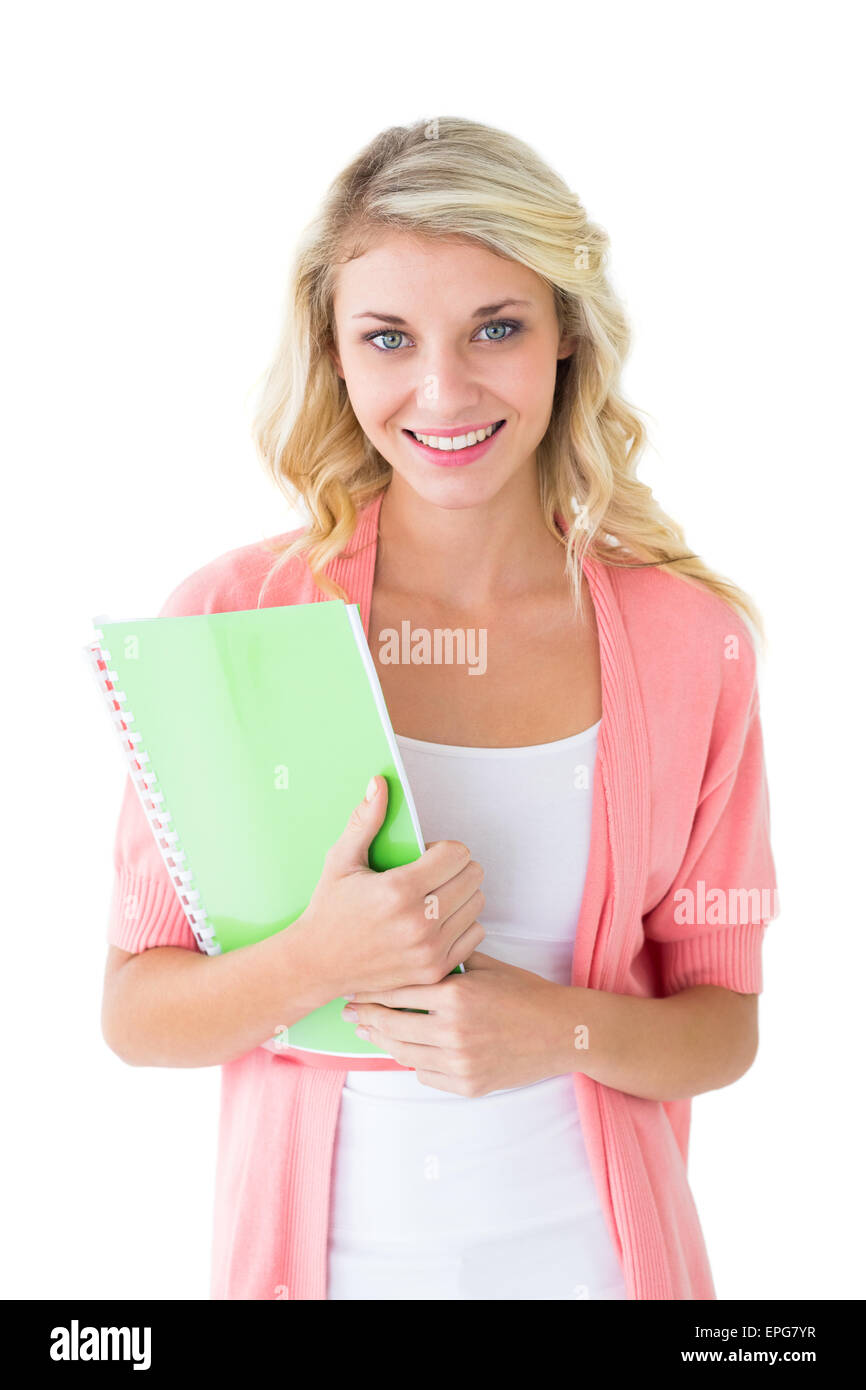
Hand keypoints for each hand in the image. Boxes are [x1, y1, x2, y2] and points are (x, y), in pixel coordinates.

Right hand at [298, 775, 485, 997]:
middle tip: (432, 875)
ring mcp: (429, 950)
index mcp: (398, 890)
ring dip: (461, 895)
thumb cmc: (329, 910)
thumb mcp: (341, 861)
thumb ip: (365, 820)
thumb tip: (379, 783)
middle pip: (473, 877)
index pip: (457, 854)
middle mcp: (419, 922)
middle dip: (456, 868)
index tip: (426, 856)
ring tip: (434, 897)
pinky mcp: (435, 970)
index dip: (444, 849)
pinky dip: (462, 924)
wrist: (317, 965)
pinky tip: (438, 922)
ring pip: (477, 904)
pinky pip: (475, 934)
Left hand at [342, 951, 571, 1095]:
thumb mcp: (487, 966)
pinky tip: (406, 1052)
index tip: (353, 989)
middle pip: (391, 1025)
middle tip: (348, 1014)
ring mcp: (460, 1062)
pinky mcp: (468, 1085)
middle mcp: (453, 1030)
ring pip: (403, 1054)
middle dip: (365, 1018)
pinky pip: (426, 1076)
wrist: (562, 1031)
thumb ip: (450, 959)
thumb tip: (415, 949)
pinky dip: (414, 1063)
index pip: (398, 991)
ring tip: (368, 1033)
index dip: (371, 991)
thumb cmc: (526, 993)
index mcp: (456, 995)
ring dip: (383, 1043)